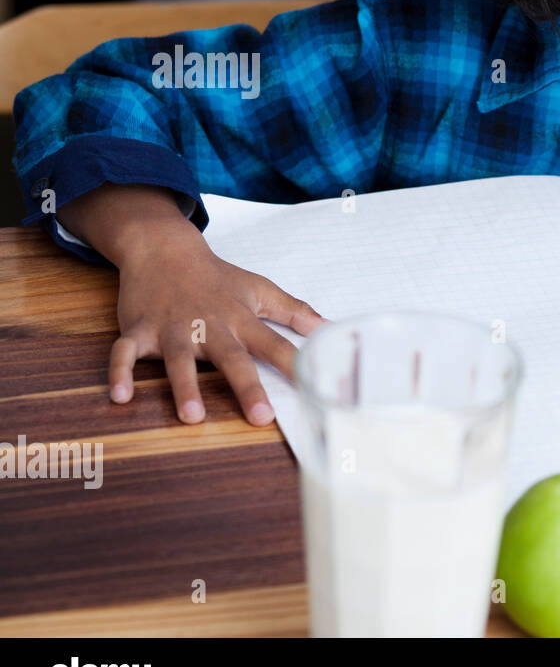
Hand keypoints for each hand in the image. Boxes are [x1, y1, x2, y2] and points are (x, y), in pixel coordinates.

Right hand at [109, 226, 327, 424]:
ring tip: (193, 416)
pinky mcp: (139, 328)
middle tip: (262, 417)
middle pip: (231, 358)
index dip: (296, 365)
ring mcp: (172, 327)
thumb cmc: (217, 277)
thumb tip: (331, 327)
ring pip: (178, 359)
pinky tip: (120, 396)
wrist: (164, 249)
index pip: (274, 345)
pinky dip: (120, 372)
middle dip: (247, 387)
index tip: (316, 387)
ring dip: (185, 387)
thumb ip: (294, 311)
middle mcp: (209, 326)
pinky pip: (126, 352)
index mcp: (241, 320)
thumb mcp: (260, 289)